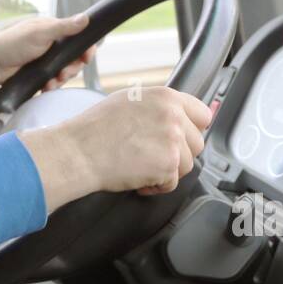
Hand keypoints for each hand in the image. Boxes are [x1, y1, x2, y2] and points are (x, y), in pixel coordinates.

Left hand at [0, 14, 97, 90]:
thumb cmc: (12, 43)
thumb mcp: (40, 33)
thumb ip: (64, 27)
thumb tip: (86, 18)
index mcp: (52, 30)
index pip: (78, 38)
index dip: (86, 48)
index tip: (87, 58)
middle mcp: (51, 44)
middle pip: (74, 57)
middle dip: (72, 68)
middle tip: (64, 73)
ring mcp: (46, 59)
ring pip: (65, 71)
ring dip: (62, 78)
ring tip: (52, 83)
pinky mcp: (39, 73)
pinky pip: (54, 80)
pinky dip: (53, 85)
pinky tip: (46, 87)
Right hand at [18, 86, 212, 210]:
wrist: (79, 151)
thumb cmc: (95, 128)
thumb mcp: (130, 101)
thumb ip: (158, 108)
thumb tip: (177, 117)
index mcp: (166, 97)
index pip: (202, 114)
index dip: (193, 130)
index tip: (184, 140)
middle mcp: (173, 116)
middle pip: (197, 143)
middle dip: (179, 154)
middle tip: (154, 156)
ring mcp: (173, 140)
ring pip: (187, 165)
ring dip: (168, 171)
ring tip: (143, 167)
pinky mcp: (168, 164)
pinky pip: (173, 182)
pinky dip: (157, 186)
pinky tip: (139, 177)